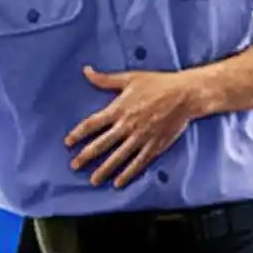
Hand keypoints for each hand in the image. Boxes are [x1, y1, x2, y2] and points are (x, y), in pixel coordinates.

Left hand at [65, 65, 197, 187]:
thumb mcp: (129, 78)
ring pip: (118, 157)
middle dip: (86, 156)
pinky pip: (138, 163)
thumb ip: (105, 79)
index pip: (92, 124)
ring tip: (93, 179)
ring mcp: (140, 138)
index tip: (68, 143)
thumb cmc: (157, 83)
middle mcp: (127, 125)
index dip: (78, 134)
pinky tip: (119, 182)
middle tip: (74, 165)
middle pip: (101, 144)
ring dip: (104, 169)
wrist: (184, 95)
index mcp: (119, 109)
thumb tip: (86, 71)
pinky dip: (128, 173)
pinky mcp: (154, 146)